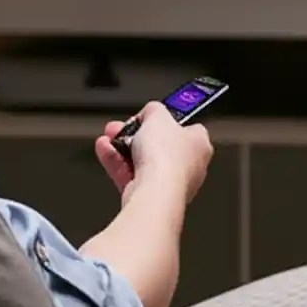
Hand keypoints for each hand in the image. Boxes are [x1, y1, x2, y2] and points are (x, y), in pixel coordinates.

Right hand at [94, 102, 212, 204]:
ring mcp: (171, 183)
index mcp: (200, 145)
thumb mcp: (157, 115)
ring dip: (122, 148)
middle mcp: (190, 166)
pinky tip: (105, 152)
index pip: (185, 127)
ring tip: (108, 138)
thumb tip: (151, 111)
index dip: (166, 120)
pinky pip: (132, 176)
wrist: (155, 192)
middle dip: (135, 135)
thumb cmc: (167, 158)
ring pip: (142, 161)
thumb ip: (154, 109)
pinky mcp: (153, 196)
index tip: (150, 116)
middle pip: (159, 145)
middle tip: (122, 128)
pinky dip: (118, 165)